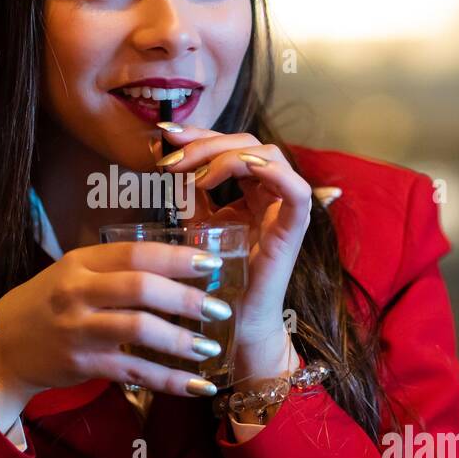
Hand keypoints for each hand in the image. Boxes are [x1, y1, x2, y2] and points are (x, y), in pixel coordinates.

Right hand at [0, 240, 236, 414]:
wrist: (2, 349)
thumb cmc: (46, 305)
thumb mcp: (71, 273)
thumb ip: (114, 268)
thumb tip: (176, 263)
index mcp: (80, 263)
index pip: (135, 253)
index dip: (177, 257)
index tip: (211, 264)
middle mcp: (78, 293)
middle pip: (140, 288)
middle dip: (186, 298)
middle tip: (220, 308)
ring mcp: (79, 330)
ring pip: (139, 330)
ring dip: (181, 340)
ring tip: (210, 346)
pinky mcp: (83, 365)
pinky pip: (134, 372)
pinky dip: (170, 381)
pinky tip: (198, 386)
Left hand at [150, 123, 311, 381]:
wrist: (230, 323)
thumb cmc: (213, 278)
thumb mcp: (194, 225)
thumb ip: (186, 192)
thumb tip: (163, 156)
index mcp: (250, 188)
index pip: (229, 144)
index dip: (198, 134)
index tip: (163, 137)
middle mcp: (271, 192)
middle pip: (246, 142)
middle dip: (205, 144)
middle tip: (171, 160)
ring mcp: (286, 208)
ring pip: (267, 154)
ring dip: (226, 156)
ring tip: (193, 176)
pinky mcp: (295, 228)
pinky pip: (296, 189)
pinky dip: (268, 172)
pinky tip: (234, 172)